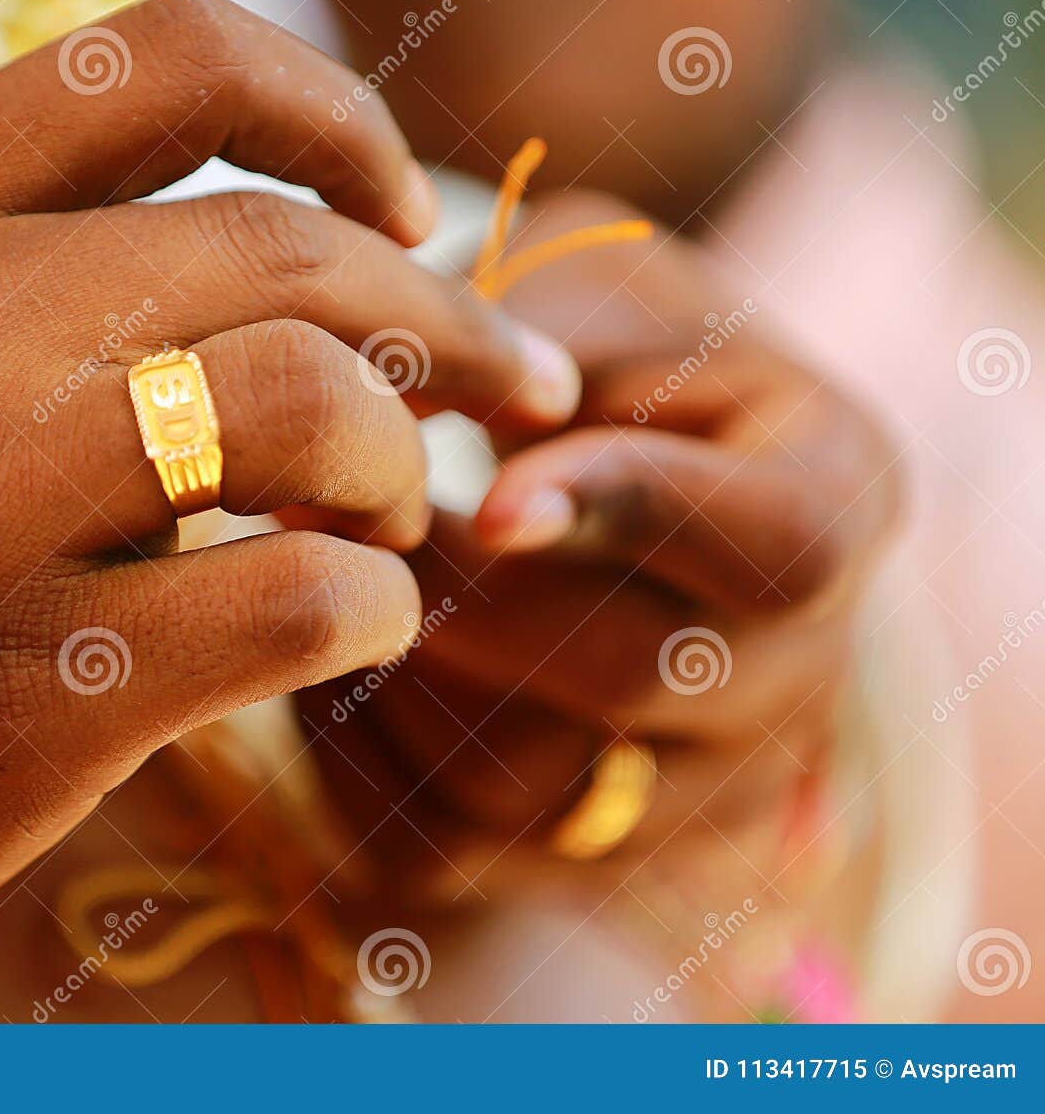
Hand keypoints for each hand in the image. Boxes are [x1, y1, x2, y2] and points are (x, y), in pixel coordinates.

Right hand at [0, 0, 577, 984]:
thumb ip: (65, 267)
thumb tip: (354, 237)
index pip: (176, 61)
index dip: (340, 118)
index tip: (405, 221)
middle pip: (289, 251)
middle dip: (448, 326)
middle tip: (498, 396)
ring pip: (313, 405)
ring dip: (402, 465)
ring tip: (393, 519)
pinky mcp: (22, 694)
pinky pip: (302, 601)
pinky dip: (377, 609)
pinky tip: (356, 625)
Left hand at [302, 192, 900, 897]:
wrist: (617, 500)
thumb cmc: (606, 364)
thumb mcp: (602, 296)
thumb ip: (537, 329)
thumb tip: (410, 392)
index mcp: (839, 499)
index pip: (777, 543)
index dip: (628, 513)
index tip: (489, 495)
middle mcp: (795, 674)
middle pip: (632, 677)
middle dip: (460, 590)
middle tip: (336, 507)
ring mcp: (695, 792)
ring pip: (522, 784)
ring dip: (388, 669)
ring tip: (322, 571)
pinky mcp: (581, 865)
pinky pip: (439, 849)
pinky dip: (351, 757)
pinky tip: (326, 659)